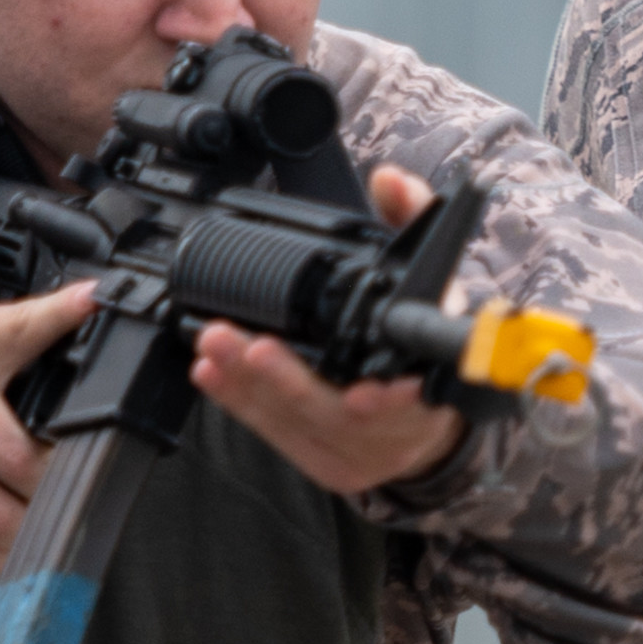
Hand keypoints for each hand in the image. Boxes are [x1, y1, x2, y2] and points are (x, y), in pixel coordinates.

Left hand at [193, 165, 471, 497]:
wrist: (429, 421)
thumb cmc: (420, 345)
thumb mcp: (430, 278)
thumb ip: (410, 219)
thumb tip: (389, 178)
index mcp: (432, 385)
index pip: (417, 397)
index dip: (391, 398)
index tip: (363, 393)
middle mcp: (399, 426)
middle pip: (340, 413)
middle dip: (290, 381)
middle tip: (249, 346)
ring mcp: (361, 453)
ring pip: (300, 425)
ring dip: (250, 387)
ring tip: (214, 345)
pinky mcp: (326, 465)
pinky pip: (276, 436)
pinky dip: (239, 404)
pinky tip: (209, 374)